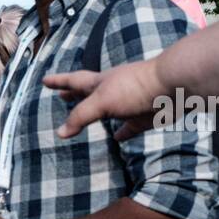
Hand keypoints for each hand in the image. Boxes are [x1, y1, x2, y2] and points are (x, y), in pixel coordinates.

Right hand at [43, 57, 164, 141]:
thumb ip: (81, 116)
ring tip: (88, 119)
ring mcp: (129, 103)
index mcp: (100, 83)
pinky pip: (129, 127)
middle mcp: (113, 90)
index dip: (59, 82)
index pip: (74, 81)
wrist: (172, 86)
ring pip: (108, 109)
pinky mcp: (144, 117)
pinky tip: (118, 138)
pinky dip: (123, 132)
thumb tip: (60, 133)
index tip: (45, 81)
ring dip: (97, 113)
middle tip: (62, 96)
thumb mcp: (101, 101)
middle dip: (74, 95)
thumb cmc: (134, 89)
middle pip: (88, 93)